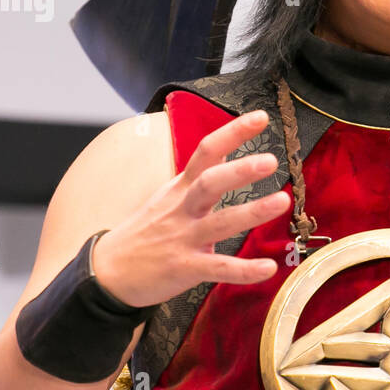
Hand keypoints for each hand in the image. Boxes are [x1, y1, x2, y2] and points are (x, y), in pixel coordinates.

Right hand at [91, 110, 291, 307]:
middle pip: (209, 183)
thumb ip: (198, 178)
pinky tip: (268, 268)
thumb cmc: (145, 232)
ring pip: (219, 223)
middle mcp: (182, 209)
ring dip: (252, 212)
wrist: (107, 272)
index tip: (261, 117)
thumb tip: (224, 154)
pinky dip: (244, 270)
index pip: (206, 152)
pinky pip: (218, 268)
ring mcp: (182, 238)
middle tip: (270, 160)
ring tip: (282, 202)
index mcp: (180, 188)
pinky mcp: (184, 268)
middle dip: (239, 170)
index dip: (233, 133)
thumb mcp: (168, 197)